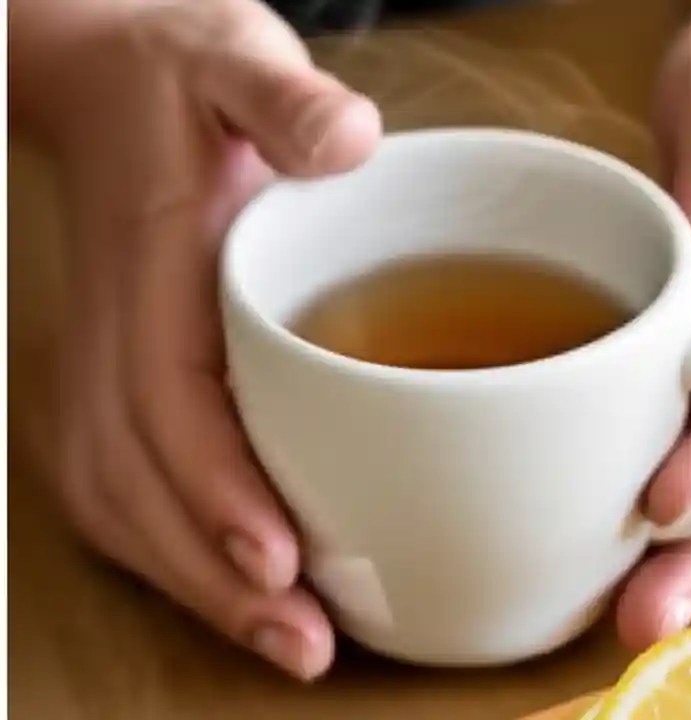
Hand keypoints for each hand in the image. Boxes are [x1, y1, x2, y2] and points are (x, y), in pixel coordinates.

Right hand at [34, 0, 379, 679]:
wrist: (114, 77)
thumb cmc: (183, 74)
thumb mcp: (237, 58)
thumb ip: (288, 98)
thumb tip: (348, 138)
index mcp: (152, 271)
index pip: (167, 399)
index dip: (214, 488)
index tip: (274, 558)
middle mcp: (116, 333)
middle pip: (140, 484)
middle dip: (213, 578)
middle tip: (303, 644)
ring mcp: (108, 362)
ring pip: (124, 503)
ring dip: (194, 585)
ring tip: (286, 642)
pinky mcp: (126, 377)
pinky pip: (127, 486)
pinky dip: (175, 552)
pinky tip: (238, 587)